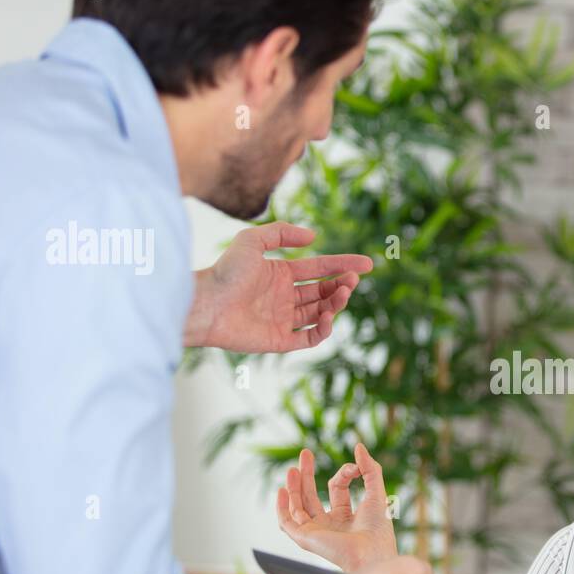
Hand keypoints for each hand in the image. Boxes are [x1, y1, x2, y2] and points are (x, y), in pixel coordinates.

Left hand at [185, 221, 372, 352]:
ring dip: (335, 304)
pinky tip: (328, 318)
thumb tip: (313, 238)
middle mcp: (284, 297)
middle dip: (342, 285)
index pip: (320, 269)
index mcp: (281, 274)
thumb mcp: (252, 240)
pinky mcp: (278, 341)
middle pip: (323, 292)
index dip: (344, 265)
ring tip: (341, 294)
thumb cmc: (225, 271)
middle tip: (352, 281)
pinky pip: (308, 338)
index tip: (367, 264)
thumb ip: (281, 232)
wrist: (205, 303)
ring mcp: (282, 319)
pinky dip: (322, 330)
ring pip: (320, 314)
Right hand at [277, 442, 396, 573]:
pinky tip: (282, 490)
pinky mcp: (305, 538)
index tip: (354, 468)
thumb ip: (370, 469)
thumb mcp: (376, 492)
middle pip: (311, 496)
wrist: (372, 552)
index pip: (336, 488)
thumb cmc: (378, 529)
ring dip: (294, 487)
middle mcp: (329, 525)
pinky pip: (286, 523)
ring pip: (297, 506)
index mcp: (346, 516)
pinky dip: (282, 507)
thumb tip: (359, 446)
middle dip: (307, 474)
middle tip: (305, 453)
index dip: (343, 473)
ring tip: (293, 468)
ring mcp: (316, 531)